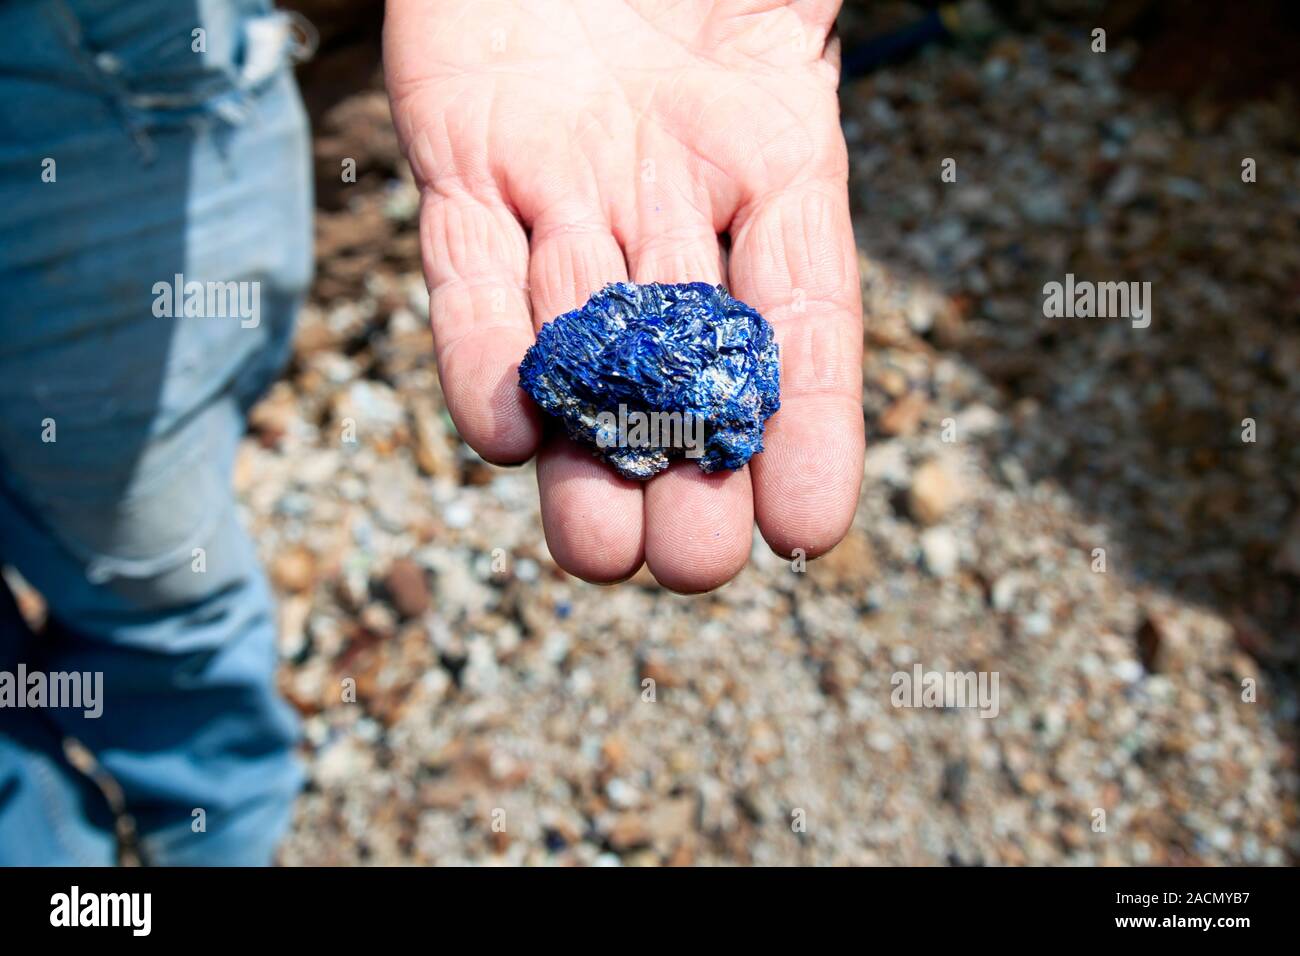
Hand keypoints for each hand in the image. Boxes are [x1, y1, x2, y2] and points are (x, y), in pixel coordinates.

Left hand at [384, 0, 862, 590]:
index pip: (803, 316)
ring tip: (599, 554)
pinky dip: (482, 351)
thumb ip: (833, 34)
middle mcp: (665, 192)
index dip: (811, 426)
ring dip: (585, 448)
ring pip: (580, 339)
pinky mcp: (458, 161)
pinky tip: (503, 435)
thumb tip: (1004, 39)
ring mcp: (560, 183)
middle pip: (684, 357)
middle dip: (688, 465)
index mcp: (771, 156)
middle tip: (691, 565)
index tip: (812, 530)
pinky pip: (469, 272)